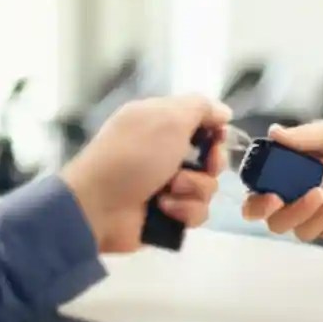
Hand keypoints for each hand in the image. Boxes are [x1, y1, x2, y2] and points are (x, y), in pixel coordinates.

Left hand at [60, 95, 231, 252]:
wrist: (98, 206)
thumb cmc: (133, 155)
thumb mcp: (168, 118)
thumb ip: (201, 107)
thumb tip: (224, 112)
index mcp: (162, 124)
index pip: (204, 124)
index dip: (216, 132)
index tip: (216, 138)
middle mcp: (166, 152)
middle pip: (213, 158)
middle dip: (210, 165)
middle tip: (200, 167)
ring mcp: (167, 185)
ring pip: (208, 187)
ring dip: (192, 189)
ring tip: (167, 192)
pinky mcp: (169, 214)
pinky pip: (197, 212)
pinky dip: (183, 211)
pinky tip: (163, 209)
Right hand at [241, 119, 322, 242]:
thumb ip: (304, 137)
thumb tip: (274, 133)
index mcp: (284, 169)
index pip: (255, 190)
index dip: (254, 198)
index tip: (271, 194)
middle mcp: (292, 194)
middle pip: (268, 217)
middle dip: (282, 212)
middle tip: (301, 197)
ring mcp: (311, 212)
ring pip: (293, 228)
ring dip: (313, 210)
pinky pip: (321, 230)